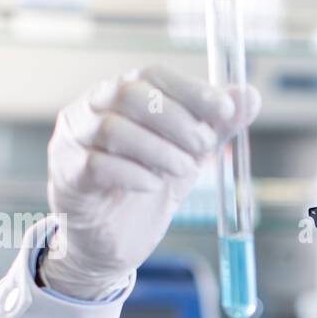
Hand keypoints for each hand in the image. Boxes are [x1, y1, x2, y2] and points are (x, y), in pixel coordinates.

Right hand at [42, 65, 260, 298]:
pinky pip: (95, 165)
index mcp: (122, 95)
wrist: (112, 242)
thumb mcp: (189, 156)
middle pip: (129, 93)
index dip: (192, 89)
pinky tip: (152, 186)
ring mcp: (73, 140)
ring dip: (158, 149)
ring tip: (184, 170)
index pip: (153, 75)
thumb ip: (216, 127)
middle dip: (176, 119)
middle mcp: (92, 109)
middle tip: (204, 147)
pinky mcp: (67, 176)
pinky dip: (132, 174)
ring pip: (112, 128)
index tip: (226, 109)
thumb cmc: (146, 188)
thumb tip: (249, 96)